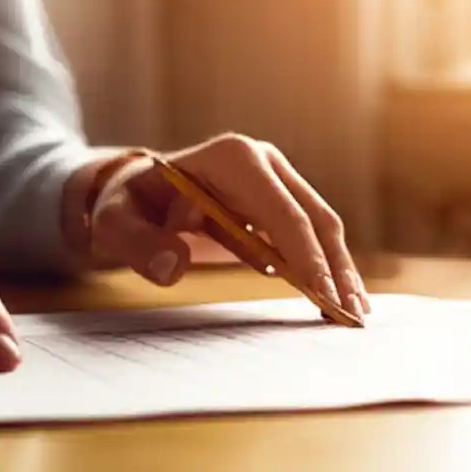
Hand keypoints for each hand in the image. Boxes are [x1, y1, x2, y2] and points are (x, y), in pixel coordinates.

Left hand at [87, 134, 369, 317]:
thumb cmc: (127, 206)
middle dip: (336, 267)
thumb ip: (139, 243)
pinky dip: (328, 265)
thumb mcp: (115, 223)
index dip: (308, 256)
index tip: (323, 295)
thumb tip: (174, 267)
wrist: (135, 191)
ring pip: (322, 225)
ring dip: (341, 268)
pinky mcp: (281, 198)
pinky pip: (312, 233)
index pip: (284, 213)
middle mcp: (264, 160)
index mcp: (234, 158)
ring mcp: (277, 177)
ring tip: (355, 312)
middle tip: (351, 313)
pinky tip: (338, 296)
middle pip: (315, 218)